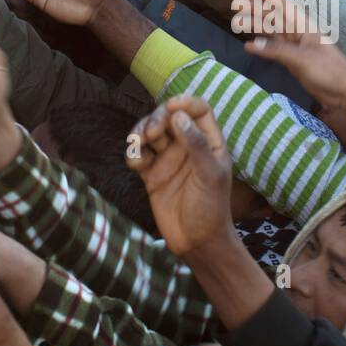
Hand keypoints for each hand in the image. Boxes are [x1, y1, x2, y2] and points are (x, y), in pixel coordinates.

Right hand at [125, 96, 234, 258]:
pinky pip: (138, 155)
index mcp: (209, 142)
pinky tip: (136, 163)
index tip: (172, 106)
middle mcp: (187, 146)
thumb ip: (196, 144)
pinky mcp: (151, 174)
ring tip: (138, 144)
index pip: (198, 110)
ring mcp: (168, 160)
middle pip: (169, 117)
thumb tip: (178, 116)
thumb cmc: (211, 208)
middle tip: (153, 134)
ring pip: (150, 133)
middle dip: (156, 118)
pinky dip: (133, 154)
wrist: (196, 242)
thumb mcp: (210, 175)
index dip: (185, 102)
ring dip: (140, 132)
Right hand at [239, 0, 345, 109]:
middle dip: (257, 10)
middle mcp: (298, 33)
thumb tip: (250, 44)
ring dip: (257, 26)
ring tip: (238, 23)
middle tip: (236, 7)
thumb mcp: (302, 59)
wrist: (344, 91)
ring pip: (273, 32)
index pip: (283, 6)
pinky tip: (250, 45)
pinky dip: (262, 46)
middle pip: (274, 18)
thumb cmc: (328, 70)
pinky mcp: (294, 60)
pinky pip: (274, 48)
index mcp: (304, 27)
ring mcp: (296, 47)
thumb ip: (276, 51)